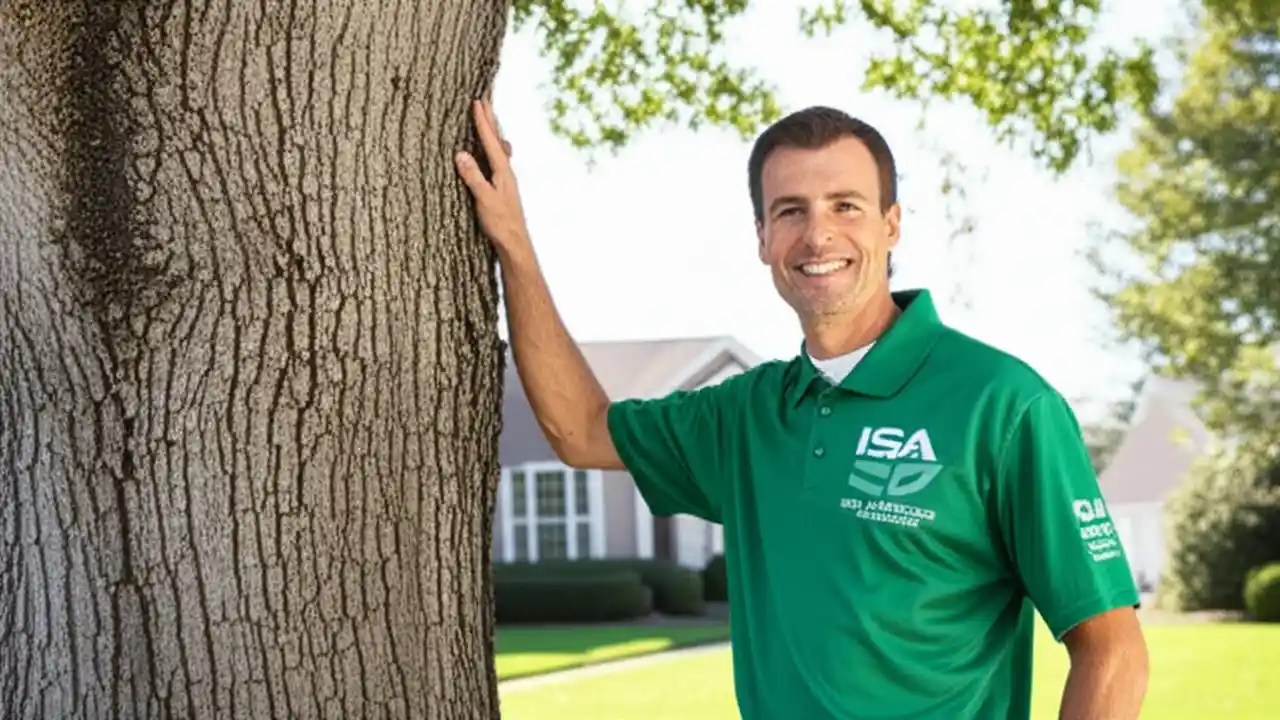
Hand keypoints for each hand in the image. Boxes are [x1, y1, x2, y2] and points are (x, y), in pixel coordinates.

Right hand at [455, 98, 529, 253]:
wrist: (515, 243)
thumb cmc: (501, 223)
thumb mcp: (484, 199)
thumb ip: (473, 176)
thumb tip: (460, 153)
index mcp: (502, 171)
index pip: (490, 141)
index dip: (483, 121)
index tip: (477, 101)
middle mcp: (506, 171)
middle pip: (497, 138)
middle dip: (490, 118)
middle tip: (486, 97)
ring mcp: (506, 179)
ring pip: (498, 147)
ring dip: (492, 130)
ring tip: (488, 115)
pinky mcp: (502, 187)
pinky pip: (496, 159)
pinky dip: (492, 147)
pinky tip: (492, 150)